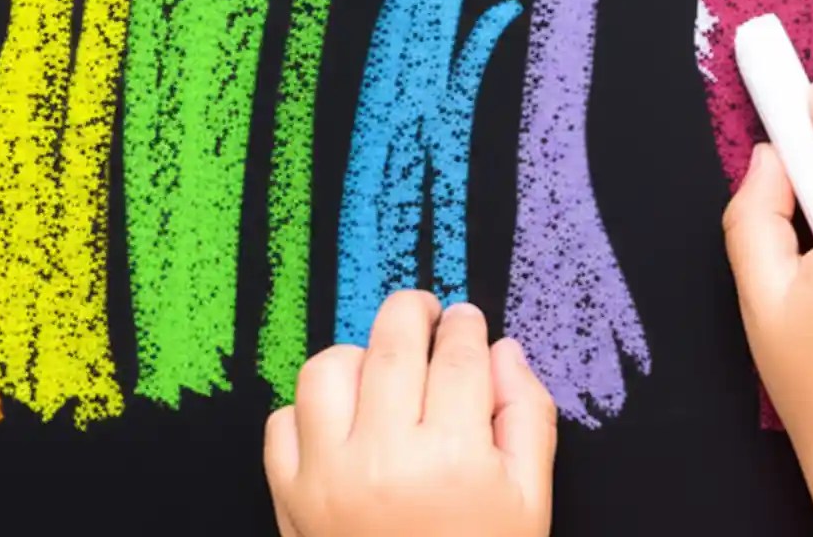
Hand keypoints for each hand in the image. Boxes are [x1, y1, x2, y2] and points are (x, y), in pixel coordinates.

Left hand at [263, 291, 556, 536]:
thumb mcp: (530, 502)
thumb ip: (526, 417)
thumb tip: (502, 350)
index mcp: (452, 459)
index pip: (457, 357)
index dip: (466, 327)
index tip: (468, 319)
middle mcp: (383, 458)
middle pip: (392, 346)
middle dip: (412, 312)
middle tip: (425, 310)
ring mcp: (326, 477)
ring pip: (327, 372)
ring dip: (358, 356)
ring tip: (381, 368)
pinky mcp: (288, 498)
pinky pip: (282, 423)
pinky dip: (308, 410)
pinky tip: (341, 420)